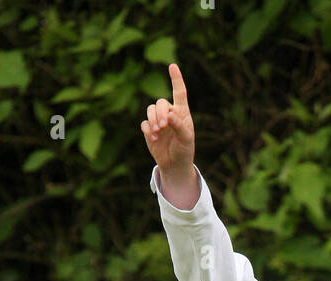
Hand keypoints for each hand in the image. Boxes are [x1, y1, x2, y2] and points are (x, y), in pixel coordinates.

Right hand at [141, 62, 195, 177]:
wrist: (174, 164)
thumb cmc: (184, 149)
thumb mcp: (186, 139)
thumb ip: (179, 125)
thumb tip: (169, 115)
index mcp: (181, 112)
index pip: (179, 92)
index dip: (176, 79)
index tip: (172, 66)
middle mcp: (169, 113)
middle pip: (160, 102)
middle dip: (160, 113)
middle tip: (163, 126)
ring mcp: (158, 120)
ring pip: (150, 110)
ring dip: (152, 119)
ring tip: (157, 132)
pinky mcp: (149, 129)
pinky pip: (144, 123)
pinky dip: (148, 129)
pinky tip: (153, 138)